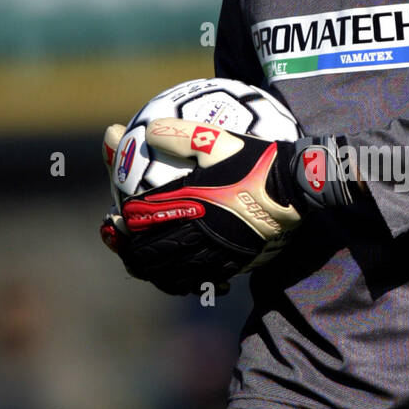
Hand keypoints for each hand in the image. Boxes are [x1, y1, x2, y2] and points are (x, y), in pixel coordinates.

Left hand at [99, 119, 302, 295]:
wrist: (295, 187)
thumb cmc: (255, 160)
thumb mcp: (216, 139)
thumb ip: (181, 134)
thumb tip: (148, 127)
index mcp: (189, 202)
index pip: (144, 219)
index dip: (123, 223)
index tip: (113, 220)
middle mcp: (199, 231)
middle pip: (153, 254)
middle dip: (132, 254)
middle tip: (125, 249)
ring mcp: (217, 251)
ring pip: (176, 273)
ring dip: (157, 272)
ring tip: (149, 269)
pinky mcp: (236, 261)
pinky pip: (205, 279)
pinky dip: (189, 281)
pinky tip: (184, 279)